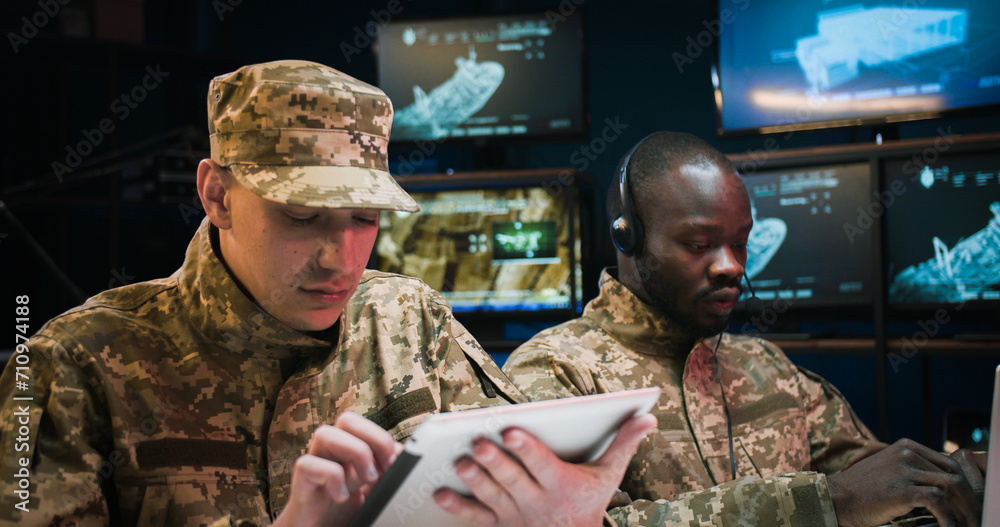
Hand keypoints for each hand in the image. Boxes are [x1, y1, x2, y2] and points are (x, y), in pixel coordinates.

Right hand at [273, 412, 401, 526]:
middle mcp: (331, 454)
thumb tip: (401, 451)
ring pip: (324, 433)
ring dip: (353, 452)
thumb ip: (385, 473)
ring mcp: (314, 466)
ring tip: (366, 479)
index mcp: (349, 452)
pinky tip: (341, 497)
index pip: (364, 424)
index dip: (382, 437)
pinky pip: (308, 464)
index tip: (395, 463)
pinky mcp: (300, 483)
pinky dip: (332, 478)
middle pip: (347, 420)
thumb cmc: (344, 515)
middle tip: (384, 466)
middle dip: (372, 436)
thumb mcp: (372, 493)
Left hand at [433, 413, 656, 526]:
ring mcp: (515, 517)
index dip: (526, 449)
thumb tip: (647, 416)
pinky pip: (476, 518)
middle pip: (512, 481)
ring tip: (459, 461)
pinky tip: (440, 493)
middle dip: (494, 462)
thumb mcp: (608, 475)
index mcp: (561, 485)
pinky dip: (458, 507)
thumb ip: (624, 443)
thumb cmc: (588, 502)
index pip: (542, 465)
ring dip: (474, 480)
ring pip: (491, 497)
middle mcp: (536, 503)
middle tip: (477, 442)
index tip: (511, 430)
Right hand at [826, 438, 982, 526]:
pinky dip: (948, 517)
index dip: (964, 484)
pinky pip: (937, 501)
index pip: (948, 462)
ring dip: (962, 509)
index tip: (967, 502)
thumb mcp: (889, 470)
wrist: (835, 499)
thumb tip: (940, 485)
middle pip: (953, 474)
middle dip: (967, 498)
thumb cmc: (861, 490)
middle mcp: (907, 453)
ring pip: (950, 486)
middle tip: (972, 516)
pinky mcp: (901, 489)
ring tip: (965, 524)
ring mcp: (904, 470)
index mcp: (906, 446)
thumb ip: (912, 470)